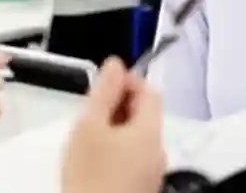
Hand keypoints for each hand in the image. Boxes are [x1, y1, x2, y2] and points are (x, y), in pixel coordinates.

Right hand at [62, 57, 166, 192]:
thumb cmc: (89, 178)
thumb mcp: (89, 125)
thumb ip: (103, 91)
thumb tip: (115, 64)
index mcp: (150, 132)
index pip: (149, 90)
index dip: (127, 80)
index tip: (103, 83)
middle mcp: (158, 152)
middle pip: (144, 115)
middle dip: (118, 106)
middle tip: (90, 112)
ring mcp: (151, 174)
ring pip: (136, 138)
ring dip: (114, 129)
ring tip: (87, 139)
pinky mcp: (141, 189)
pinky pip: (132, 159)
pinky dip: (115, 151)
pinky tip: (93, 161)